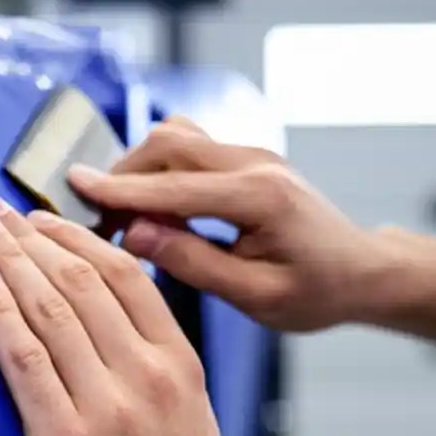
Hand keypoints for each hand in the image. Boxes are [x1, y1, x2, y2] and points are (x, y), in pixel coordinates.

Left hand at [0, 192, 247, 435]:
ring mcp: (106, 407)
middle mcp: (146, 378)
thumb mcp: (191, 425)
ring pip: (49, 305)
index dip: (74, 236)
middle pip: (80, 279)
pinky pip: (22, 355)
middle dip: (28, 233)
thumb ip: (158, 370)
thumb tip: (115, 327)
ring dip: (6, 255)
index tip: (41, 219)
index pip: (126, 276)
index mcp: (179, 369)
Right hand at [69, 118, 398, 331]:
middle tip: (95, 220)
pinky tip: (152, 208)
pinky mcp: (245, 159)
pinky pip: (189, 149)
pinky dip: (159, 170)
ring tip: (121, 216)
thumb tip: (135, 235)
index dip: (118, 189)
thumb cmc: (317, 292)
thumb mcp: (256, 296)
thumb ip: (193, 263)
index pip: (171, 185)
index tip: (73, 187)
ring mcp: (251, 154)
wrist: (362, 272)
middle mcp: (253, 162)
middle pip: (166, 144)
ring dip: (139, 169)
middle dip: (122, 177)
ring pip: (175, 138)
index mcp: (258, 196)